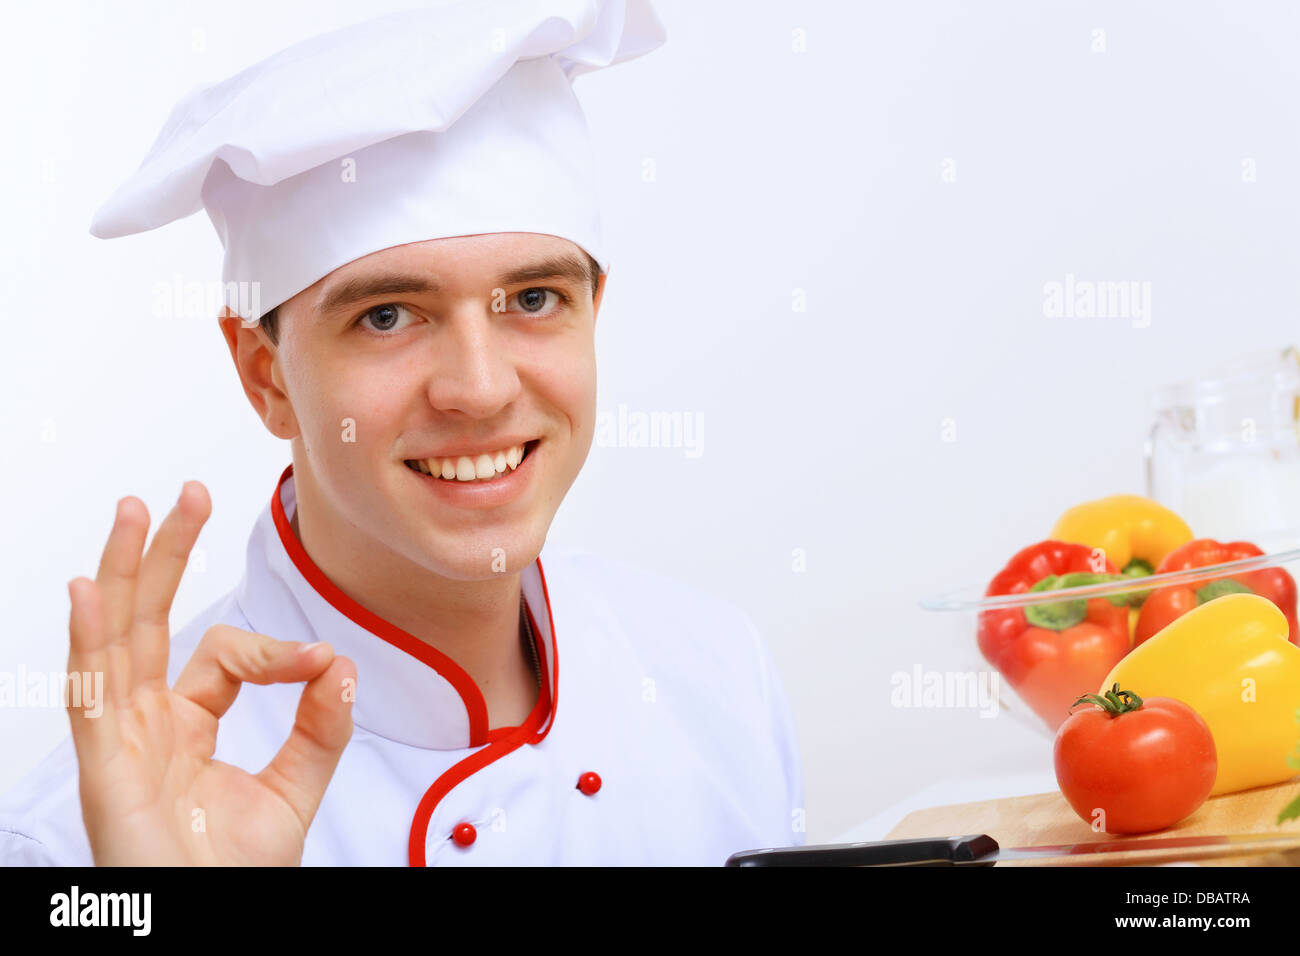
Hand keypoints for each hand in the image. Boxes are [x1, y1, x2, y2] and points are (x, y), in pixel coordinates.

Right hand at [66, 481, 355, 864]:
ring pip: (115, 638)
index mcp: (187, 724)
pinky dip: (87, 641)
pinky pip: (91, 695)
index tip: (321, 663)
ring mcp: (120, 740)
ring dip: (122, 571)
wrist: (212, 921)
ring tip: (133, 509)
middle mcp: (147, 722)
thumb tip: (343, 662)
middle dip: (165, 553)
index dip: (276, 649)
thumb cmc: (234, 874)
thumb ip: (322, 727)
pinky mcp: (104, 768)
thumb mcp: (294, 788)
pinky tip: (88, 591)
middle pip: (150, 620)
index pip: (224, 654)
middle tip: (186, 493)